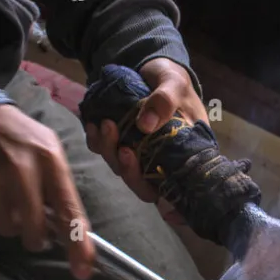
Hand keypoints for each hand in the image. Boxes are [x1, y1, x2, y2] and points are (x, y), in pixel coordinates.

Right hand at [0, 105, 95, 278]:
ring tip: (6, 195)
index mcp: (51, 161)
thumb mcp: (47, 148)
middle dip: (37, 238)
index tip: (83, 269)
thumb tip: (70, 229)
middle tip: (34, 229)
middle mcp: (24, 171)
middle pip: (36, 231)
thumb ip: (59, 186)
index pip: (69, 211)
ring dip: (11, 222)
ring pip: (9, 229)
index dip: (78, 245)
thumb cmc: (17, 135)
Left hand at [83, 57, 203, 213]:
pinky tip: (93, 125)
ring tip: (106, 125)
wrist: (149, 67)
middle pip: (147, 186)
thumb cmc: (172, 79)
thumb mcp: (175, 83)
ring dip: (111, 153)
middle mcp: (162, 161)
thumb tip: (146, 125)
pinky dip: (97, 143)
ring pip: (123, 170)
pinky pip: (105, 152)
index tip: (169, 213)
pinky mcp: (119, 142)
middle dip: (131, 174)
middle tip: (124, 149)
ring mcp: (139, 154)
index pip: (184, 189)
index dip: (179, 208)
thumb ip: (164, 101)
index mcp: (186, 154)